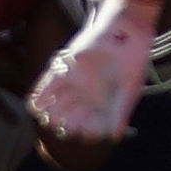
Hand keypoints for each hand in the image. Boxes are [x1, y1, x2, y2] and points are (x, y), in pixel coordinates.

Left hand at [29, 0, 160, 150]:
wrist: (125, 32)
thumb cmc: (132, 62)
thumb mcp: (129, 89)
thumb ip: (119, 113)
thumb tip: (113, 137)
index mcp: (102, 104)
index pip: (87, 127)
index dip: (84, 133)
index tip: (86, 132)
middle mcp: (85, 97)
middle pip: (67, 120)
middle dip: (64, 125)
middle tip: (66, 125)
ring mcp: (72, 84)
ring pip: (52, 108)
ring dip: (49, 115)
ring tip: (49, 117)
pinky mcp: (61, 70)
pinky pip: (43, 89)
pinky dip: (38, 99)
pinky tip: (37, 105)